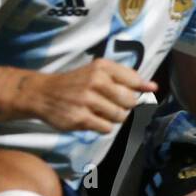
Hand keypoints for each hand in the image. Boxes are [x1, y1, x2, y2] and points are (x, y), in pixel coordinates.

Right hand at [28, 59, 157, 132]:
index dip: (142, 88)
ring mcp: (87, 101)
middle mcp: (95, 81)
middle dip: (126, 106)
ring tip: (101, 111)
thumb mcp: (97, 71)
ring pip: (120, 116)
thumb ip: (125, 77)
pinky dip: (103, 126)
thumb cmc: (76, 82)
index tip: (149, 90)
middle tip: (113, 103)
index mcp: (101, 67)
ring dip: (115, 117)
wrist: (41, 93)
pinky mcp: (80, 118)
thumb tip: (153, 87)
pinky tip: (93, 119)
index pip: (134, 80)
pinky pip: (106, 128)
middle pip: (130, 101)